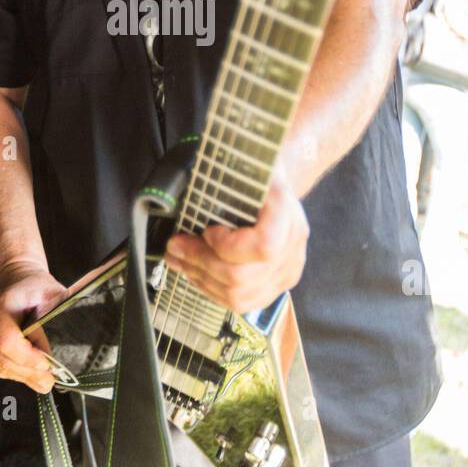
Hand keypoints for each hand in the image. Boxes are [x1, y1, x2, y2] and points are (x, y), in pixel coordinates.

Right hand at [0, 261, 66, 393]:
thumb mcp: (53, 296)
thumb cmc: (35, 286)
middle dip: (29, 373)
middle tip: (50, 379)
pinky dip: (10, 372)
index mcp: (2, 304)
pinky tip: (24, 371)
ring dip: (21, 376)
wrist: (15, 279)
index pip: (7, 341)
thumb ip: (57, 321)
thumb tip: (57, 355)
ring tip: (41, 378)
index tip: (47, 365)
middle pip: (3, 359)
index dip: (27, 358)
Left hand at [163, 173, 308, 314]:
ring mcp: (287, 270)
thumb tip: (194, 185)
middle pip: (243, 276)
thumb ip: (224, 178)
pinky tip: (195, 273)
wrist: (273, 183)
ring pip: (239, 295)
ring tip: (178, 260)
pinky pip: (241, 302)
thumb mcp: (242, 164)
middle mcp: (293, 247)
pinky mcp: (276, 285)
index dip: (229, 245)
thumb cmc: (252, 174)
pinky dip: (211, 289)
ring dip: (200, 278)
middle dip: (199, 262)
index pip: (264, 246)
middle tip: (174, 246)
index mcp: (288, 214)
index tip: (207, 229)